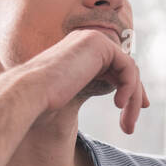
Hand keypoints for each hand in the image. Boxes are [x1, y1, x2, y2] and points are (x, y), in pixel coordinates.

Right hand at [24, 28, 149, 132]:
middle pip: (125, 69)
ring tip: (127, 125)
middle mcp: (88, 40)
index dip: (129, 91)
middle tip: (131, 126)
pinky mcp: (100, 44)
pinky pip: (128, 67)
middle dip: (134, 98)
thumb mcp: (75, 92)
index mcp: (81, 50)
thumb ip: (93, 85)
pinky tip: (119, 105)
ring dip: (133, 100)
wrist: (31, 94)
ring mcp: (94, 39)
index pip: (116, 69)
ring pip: (129, 71)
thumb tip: (117, 94)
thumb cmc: (44, 102)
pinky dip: (129, 88)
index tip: (134, 114)